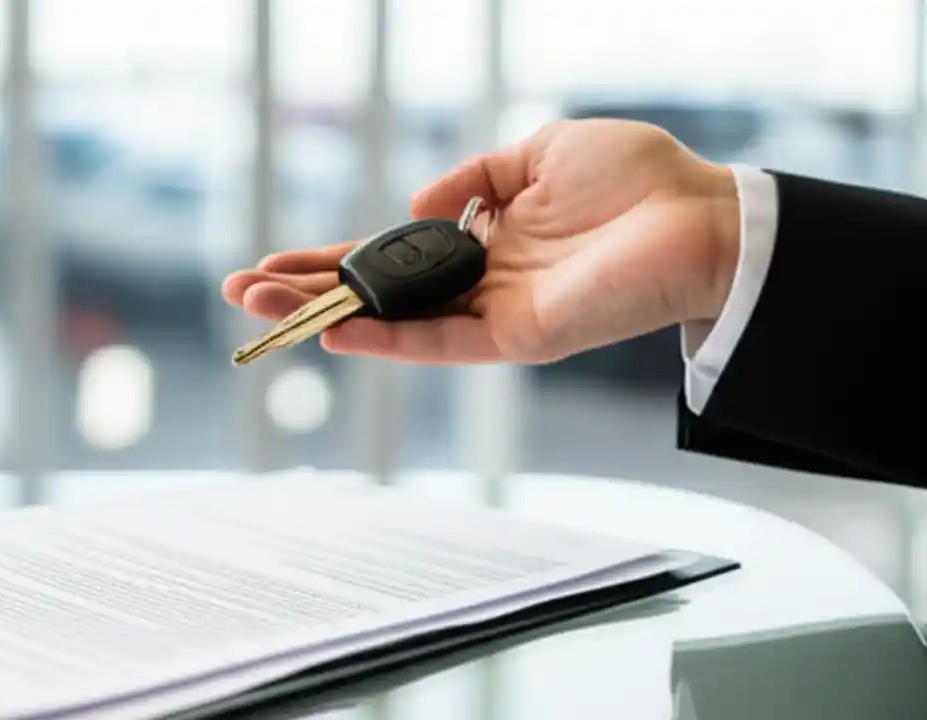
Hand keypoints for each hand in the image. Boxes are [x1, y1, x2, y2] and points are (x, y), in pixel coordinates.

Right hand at [221, 118, 739, 363]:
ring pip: (391, 322)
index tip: (276, 264)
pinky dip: (384, 341)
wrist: (703, 216)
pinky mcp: (516, 337)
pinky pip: (437, 344)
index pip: (390, 256)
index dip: (332, 260)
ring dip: (323, 316)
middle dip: (305, 293)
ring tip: (260, 310)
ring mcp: (492, 315)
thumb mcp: (541, 151)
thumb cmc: (638, 180)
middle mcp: (478, 284)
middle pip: (375, 294)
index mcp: (483, 242)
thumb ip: (475, 177)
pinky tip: (331, 330)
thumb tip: (419, 205)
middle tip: (243, 295)